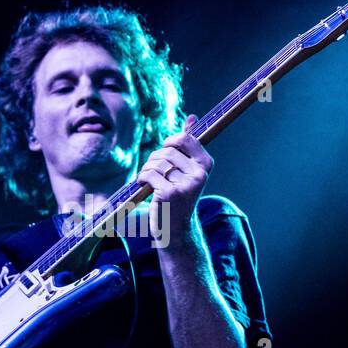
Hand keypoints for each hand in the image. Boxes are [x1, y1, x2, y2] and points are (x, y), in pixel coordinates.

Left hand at [137, 113, 212, 247]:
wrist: (176, 230)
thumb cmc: (179, 196)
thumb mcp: (187, 169)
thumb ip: (189, 144)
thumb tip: (191, 117)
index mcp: (205, 164)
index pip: (183, 138)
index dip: (170, 142)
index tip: (166, 153)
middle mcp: (199, 174)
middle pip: (167, 150)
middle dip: (155, 158)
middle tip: (154, 172)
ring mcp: (185, 184)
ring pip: (156, 162)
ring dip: (147, 169)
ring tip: (149, 180)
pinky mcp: (169, 193)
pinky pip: (149, 174)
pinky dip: (142, 178)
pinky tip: (144, 186)